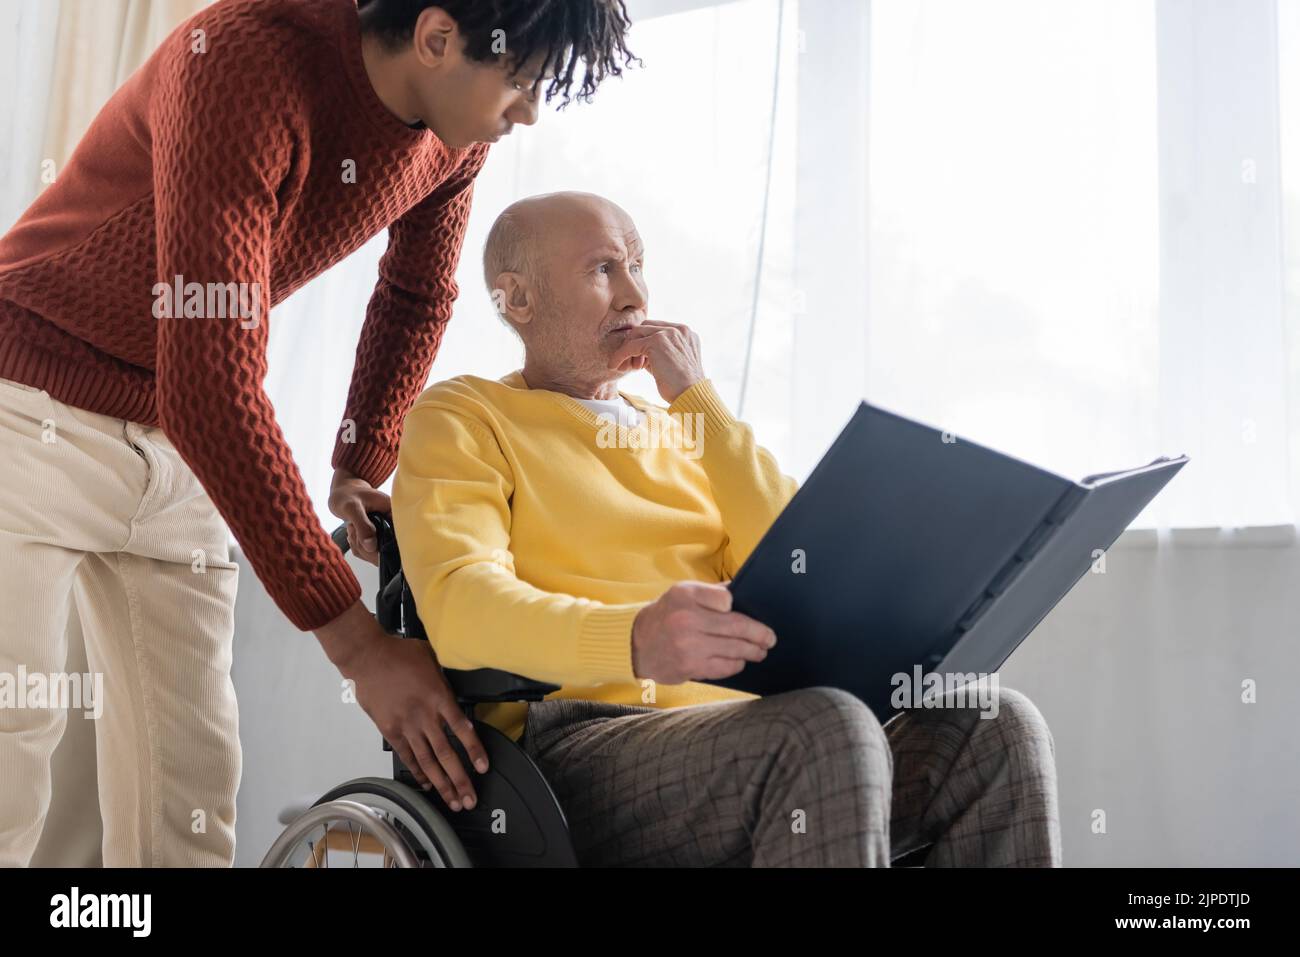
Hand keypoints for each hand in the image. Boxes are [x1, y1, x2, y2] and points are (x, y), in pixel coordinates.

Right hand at [314, 601, 489, 810]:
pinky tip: (427, 784)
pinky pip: (407, 755)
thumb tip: (453, 693)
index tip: (483, 768)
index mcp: (439, 696)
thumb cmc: (400, 653)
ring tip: (452, 800)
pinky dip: (417, 771)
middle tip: (469, 799)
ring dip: (441, 783)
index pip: (463, 729)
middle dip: (459, 779)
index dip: (474, 751)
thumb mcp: (432, 658)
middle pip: (446, 753)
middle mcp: (425, 715)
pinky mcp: (390, 729)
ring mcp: (407, 725)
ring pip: (427, 760)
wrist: (368, 656)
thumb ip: (444, 680)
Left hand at [328, 467, 389, 565]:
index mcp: (393, 512)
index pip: (399, 536)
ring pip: (378, 552)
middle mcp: (392, 523)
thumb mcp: (352, 508)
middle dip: (368, 546)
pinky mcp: (377, 537)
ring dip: (361, 546)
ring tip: (352, 528)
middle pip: (388, 547)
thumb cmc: (347, 495)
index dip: (387, 545)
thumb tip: (371, 547)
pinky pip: (370, 551)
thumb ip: (363, 526)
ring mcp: (385, 531)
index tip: (370, 544)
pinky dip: (358, 547)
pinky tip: (353, 533)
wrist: (342, 493)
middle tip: (354, 530)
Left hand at [609, 320, 705, 402]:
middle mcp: (679, 329)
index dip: (644, 342)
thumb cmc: (682, 387)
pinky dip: (621, 355)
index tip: (637, 360)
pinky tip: (616, 366)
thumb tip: (638, 354)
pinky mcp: (657, 341)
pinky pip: (631, 345)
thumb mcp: (671, 364)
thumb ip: (658, 354)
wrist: (691, 396)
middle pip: (645, 327)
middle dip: (633, 343)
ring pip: (636, 333)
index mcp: (685, 333)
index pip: (657, 328)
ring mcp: (669, 333)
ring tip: (623, 367)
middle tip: (628, 364)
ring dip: (626, 350)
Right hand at [630, 581, 775, 684]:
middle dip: (759, 634)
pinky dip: (736, 664)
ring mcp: (689, 645)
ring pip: (734, 649)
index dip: (739, 606)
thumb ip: (710, 592)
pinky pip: (724, 667)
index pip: (725, 599)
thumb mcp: (682, 593)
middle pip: (737, 626)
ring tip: (760, 651)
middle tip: (770, 638)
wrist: (636, 645)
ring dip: (752, 651)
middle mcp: (686, 619)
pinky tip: (740, 661)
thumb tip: (741, 592)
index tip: (751, 612)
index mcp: (685, 596)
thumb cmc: (666, 615)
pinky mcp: (690, 667)